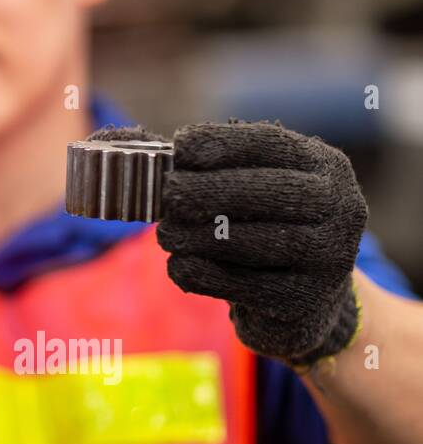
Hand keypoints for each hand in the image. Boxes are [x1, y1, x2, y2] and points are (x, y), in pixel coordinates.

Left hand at [90, 120, 367, 366]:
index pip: (271, 145)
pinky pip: (242, 285)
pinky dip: (201, 272)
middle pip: (266, 192)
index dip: (223, 143)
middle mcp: (339, 207)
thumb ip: (183, 164)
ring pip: (253, 241)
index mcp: (323, 167)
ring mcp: (328, 258)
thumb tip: (103, 140)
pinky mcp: (304, 302)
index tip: (180, 147)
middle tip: (167, 196)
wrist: (306, 303)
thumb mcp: (239, 187)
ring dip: (198, 236)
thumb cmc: (260, 228)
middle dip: (207, 191)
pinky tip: (179, 265)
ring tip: (166, 234)